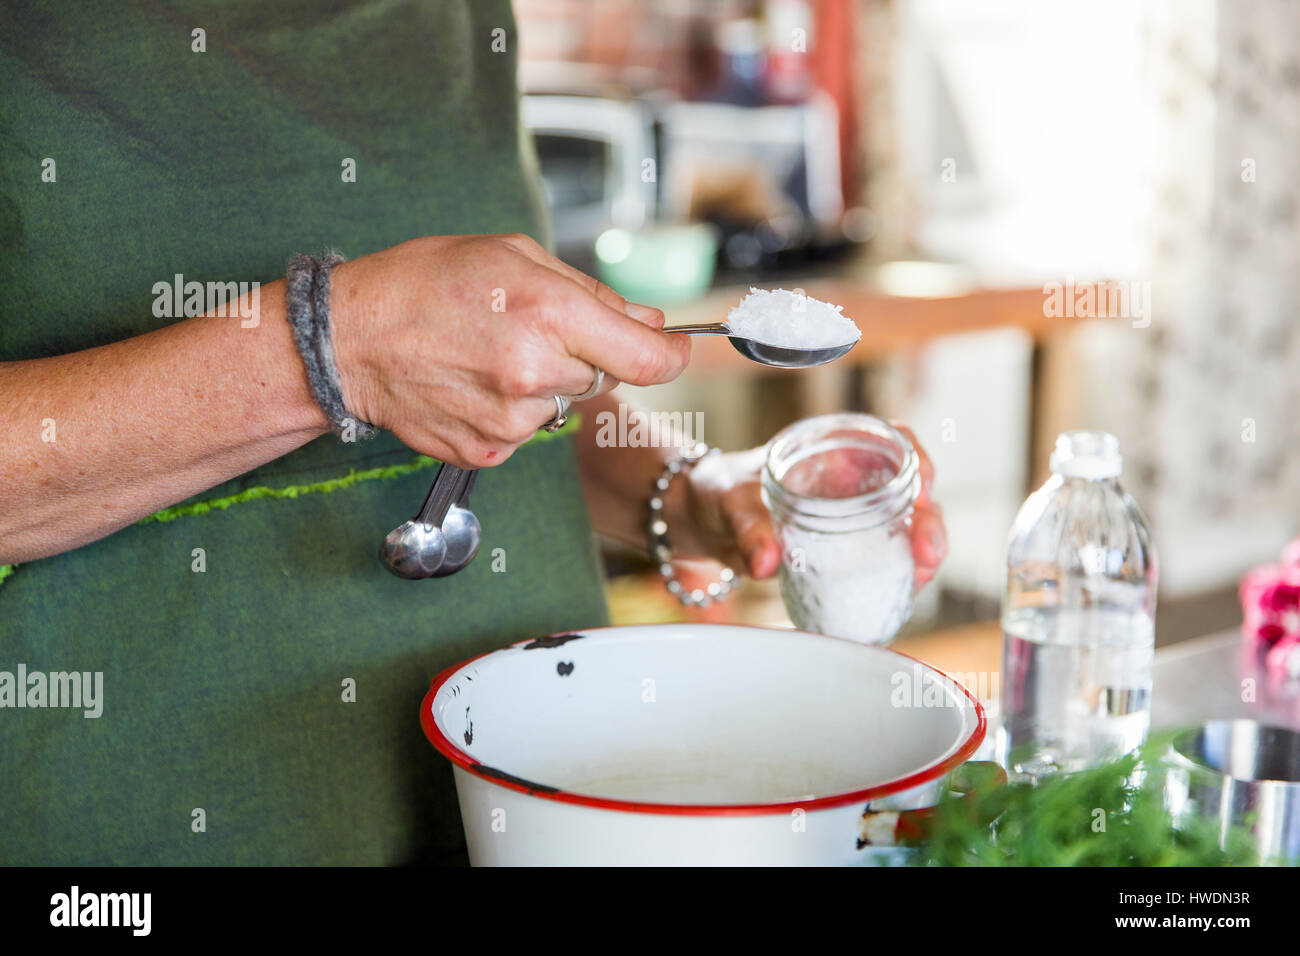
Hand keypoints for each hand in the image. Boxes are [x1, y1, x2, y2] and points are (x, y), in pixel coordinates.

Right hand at [329, 234, 690, 467]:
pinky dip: (510, 411)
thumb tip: (651, 324)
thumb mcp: (513, 255)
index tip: (673, 346)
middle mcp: (535, 373)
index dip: (671, 352)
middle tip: (527, 329)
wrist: (348, 340)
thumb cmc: (424, 283)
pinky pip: (527, 432)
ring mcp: (511, 421)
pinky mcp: (488, 452)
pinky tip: (471, 384)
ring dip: (543, 383)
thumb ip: (593, 293)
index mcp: (549, 313)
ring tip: (487, 355)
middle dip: (584, 354)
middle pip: (605, 375)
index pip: (650, 358)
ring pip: (563, 404)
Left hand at [666, 425, 946, 587]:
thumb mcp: (732, 504)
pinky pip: (884, 558)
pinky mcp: (845, 550)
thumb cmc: (720, 493)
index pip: (893, 440)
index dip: (918, 460)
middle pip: (911, 491)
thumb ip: (749, 530)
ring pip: (905, 528)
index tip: (923, 490)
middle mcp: (853, 479)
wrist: (702, 523)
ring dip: (921, 552)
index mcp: (834, 449)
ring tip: (921, 578)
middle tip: (927, 553)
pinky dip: (898, 574)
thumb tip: (766, 563)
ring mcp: (854, 516)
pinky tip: (902, 594)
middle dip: (929, 520)